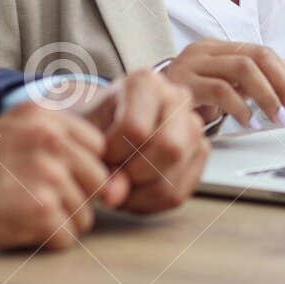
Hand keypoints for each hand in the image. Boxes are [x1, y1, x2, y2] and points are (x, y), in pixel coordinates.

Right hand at [0, 102, 127, 251]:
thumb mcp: (12, 130)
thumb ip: (59, 141)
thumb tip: (116, 184)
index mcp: (46, 115)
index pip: (98, 147)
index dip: (79, 170)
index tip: (47, 179)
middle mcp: (52, 140)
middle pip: (99, 182)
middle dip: (74, 199)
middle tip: (32, 201)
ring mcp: (49, 176)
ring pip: (86, 215)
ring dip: (58, 223)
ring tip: (18, 213)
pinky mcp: (41, 212)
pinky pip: (68, 239)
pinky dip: (45, 243)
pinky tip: (15, 229)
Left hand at [76, 69, 209, 213]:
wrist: (105, 128)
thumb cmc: (92, 126)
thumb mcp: (84, 136)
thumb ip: (95, 161)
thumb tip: (116, 196)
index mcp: (146, 81)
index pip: (136, 129)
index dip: (112, 153)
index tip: (99, 155)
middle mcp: (177, 97)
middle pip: (170, 148)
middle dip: (134, 174)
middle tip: (111, 177)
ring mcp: (194, 125)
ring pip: (174, 176)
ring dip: (138, 193)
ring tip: (118, 185)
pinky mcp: (200, 152)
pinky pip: (178, 193)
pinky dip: (149, 202)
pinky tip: (133, 190)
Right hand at [161, 40, 284, 127]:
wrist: (140, 110)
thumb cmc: (186, 101)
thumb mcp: (222, 89)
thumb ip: (250, 85)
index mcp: (217, 48)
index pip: (262, 52)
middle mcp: (204, 50)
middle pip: (257, 56)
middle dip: (284, 84)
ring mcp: (191, 64)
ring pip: (243, 68)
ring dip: (268, 95)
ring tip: (280, 118)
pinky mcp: (181, 84)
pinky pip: (220, 91)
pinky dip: (241, 108)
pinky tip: (250, 122)